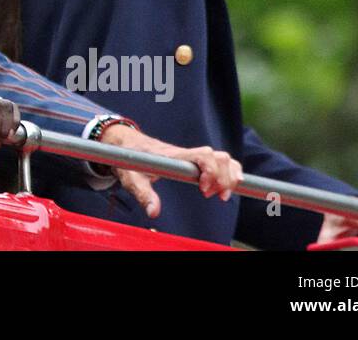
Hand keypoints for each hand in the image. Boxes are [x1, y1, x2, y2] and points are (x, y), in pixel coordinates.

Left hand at [100, 124, 242, 218]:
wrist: (127, 145)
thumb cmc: (130, 160)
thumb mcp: (132, 179)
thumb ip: (144, 195)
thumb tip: (154, 212)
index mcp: (174, 156)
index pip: (203, 155)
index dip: (210, 171)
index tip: (203, 189)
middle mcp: (187, 154)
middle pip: (219, 157)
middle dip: (223, 178)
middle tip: (211, 195)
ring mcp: (193, 156)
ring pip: (223, 158)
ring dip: (229, 176)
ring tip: (221, 194)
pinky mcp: (195, 161)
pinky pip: (220, 162)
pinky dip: (230, 172)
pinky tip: (227, 187)